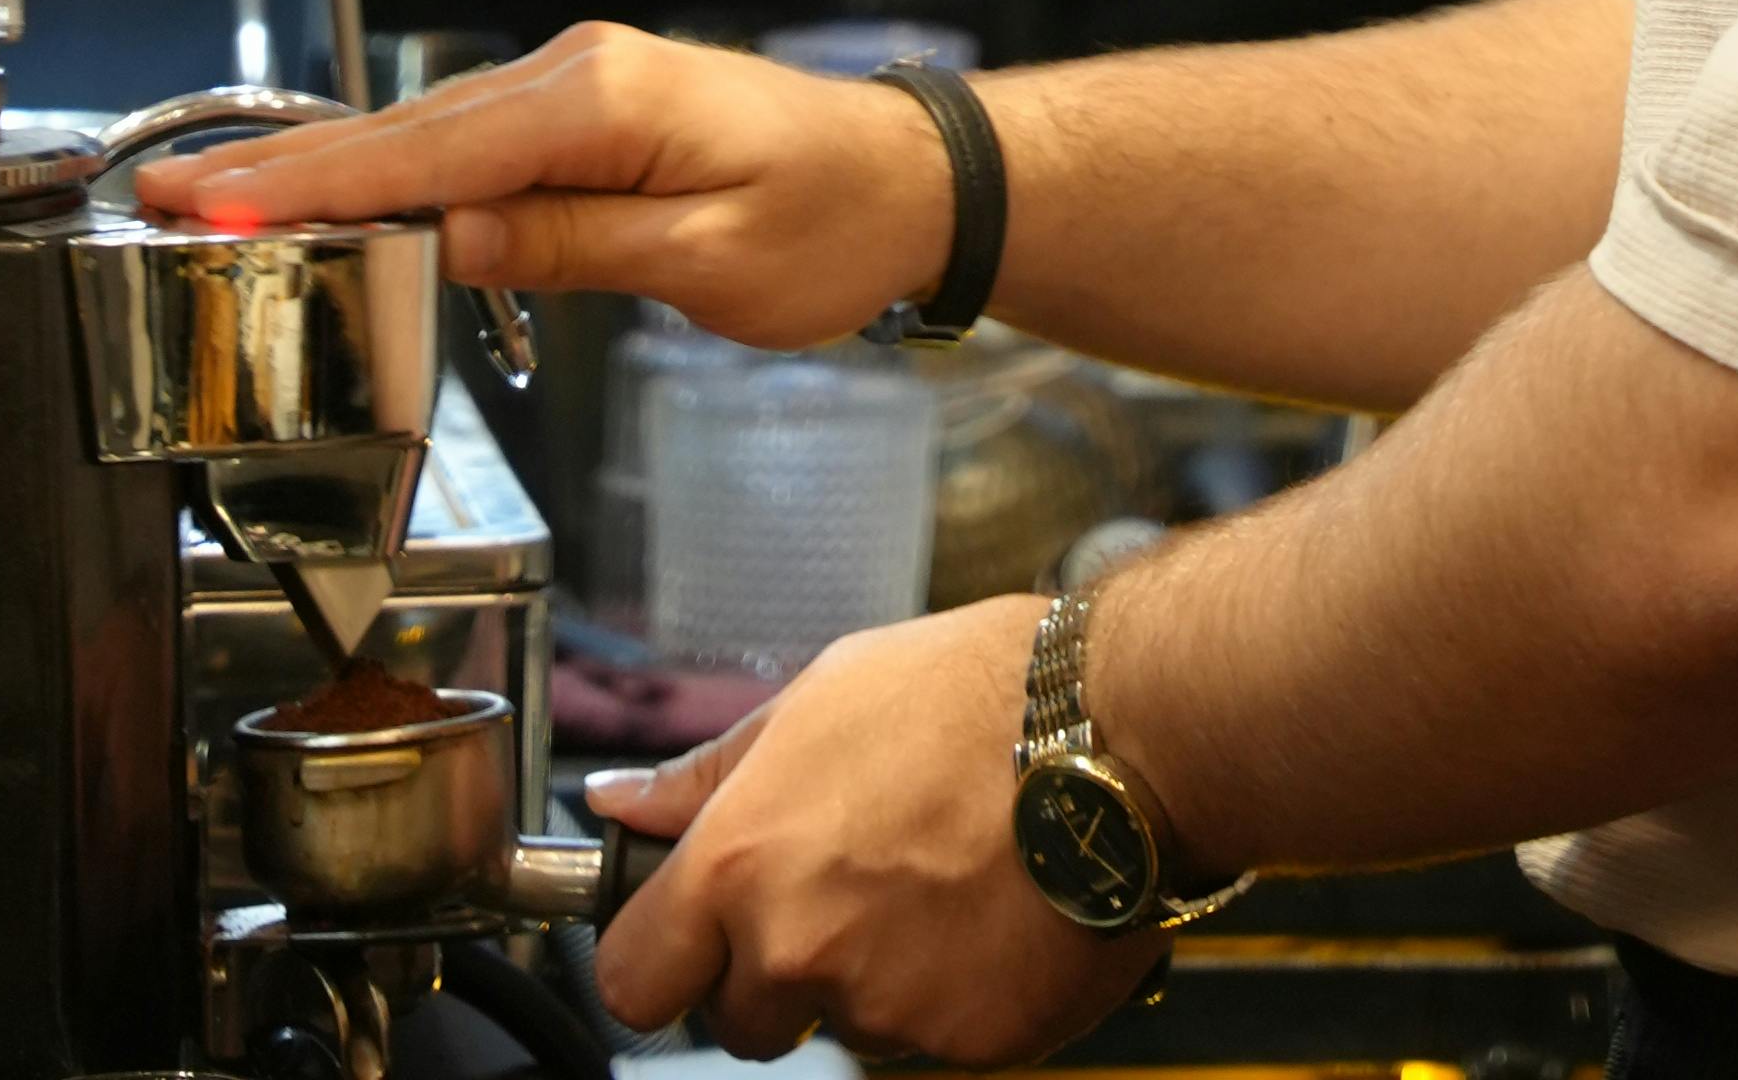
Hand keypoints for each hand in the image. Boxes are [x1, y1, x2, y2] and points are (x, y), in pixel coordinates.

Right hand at [145, 23, 952, 335]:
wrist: (904, 178)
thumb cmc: (826, 223)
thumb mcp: (705, 261)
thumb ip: (569, 246)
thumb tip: (444, 239)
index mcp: (600, 101)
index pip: (426, 151)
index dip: (311, 183)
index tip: (211, 202)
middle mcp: (574, 74)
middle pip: (403, 133)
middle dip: (281, 170)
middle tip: (163, 200)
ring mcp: (575, 87)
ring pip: (424, 137)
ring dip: (323, 173)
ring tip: (212, 209)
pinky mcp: (582, 114)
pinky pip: (465, 146)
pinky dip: (388, 172)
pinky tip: (332, 203)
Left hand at [593, 594, 1139, 1063]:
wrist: (1118, 732)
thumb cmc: (973, 693)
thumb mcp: (821, 695)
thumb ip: (709, 772)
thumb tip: (620, 805)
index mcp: (742, 864)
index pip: (633, 980)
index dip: (657, 959)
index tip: (683, 937)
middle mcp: (799, 950)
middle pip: (740, 1020)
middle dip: (776, 972)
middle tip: (844, 890)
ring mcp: (883, 1009)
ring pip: (845, 1023)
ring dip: (872, 974)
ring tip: (939, 877)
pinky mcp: (965, 1046)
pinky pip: (931, 1039)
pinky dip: (951, 991)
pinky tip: (988, 910)